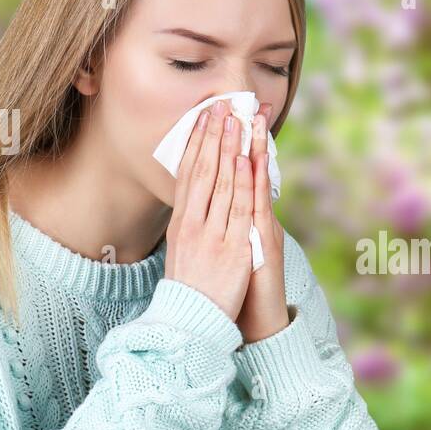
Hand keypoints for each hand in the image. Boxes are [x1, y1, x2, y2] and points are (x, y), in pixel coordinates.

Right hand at [164, 100, 254, 320]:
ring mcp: (213, 235)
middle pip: (204, 171)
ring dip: (232, 149)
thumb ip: (193, 226)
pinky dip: (244, 183)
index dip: (198, 142)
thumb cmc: (191, 291)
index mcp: (181, 224)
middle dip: (215, 135)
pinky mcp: (233, 250)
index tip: (205, 116)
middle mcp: (193, 224)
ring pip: (223, 183)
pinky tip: (248, 161)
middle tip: (224, 104)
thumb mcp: (183, 252)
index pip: (189, 173)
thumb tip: (197, 203)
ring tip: (239, 120)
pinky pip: (240, 210)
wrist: (192, 325)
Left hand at [237, 104, 288, 343]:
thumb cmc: (241, 290)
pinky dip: (253, 184)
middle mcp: (257, 221)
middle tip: (246, 104)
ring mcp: (262, 231)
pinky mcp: (264, 245)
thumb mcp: (234, 254)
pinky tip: (250, 161)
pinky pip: (257, 208)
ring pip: (256, 184)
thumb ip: (230, 229)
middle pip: (251, 173)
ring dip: (254, 150)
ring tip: (252, 120)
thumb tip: (216, 209)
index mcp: (247, 222)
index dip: (237, 147)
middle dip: (247, 138)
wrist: (258, 322)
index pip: (240, 177)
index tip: (232, 117)